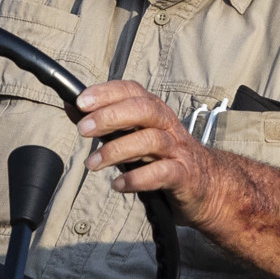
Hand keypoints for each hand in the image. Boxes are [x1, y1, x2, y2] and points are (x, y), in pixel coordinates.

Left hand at [76, 79, 229, 215]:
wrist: (207, 187)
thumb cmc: (164, 159)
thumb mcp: (133, 138)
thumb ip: (105, 124)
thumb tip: (72, 106)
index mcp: (155, 112)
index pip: (133, 91)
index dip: (107, 92)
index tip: (81, 102)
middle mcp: (168, 126)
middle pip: (143, 110)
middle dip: (110, 116)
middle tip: (83, 131)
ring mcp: (178, 150)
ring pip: (150, 140)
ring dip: (116, 150)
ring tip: (92, 164)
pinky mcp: (185, 176)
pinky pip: (162, 173)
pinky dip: (137, 178)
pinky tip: (118, 184)